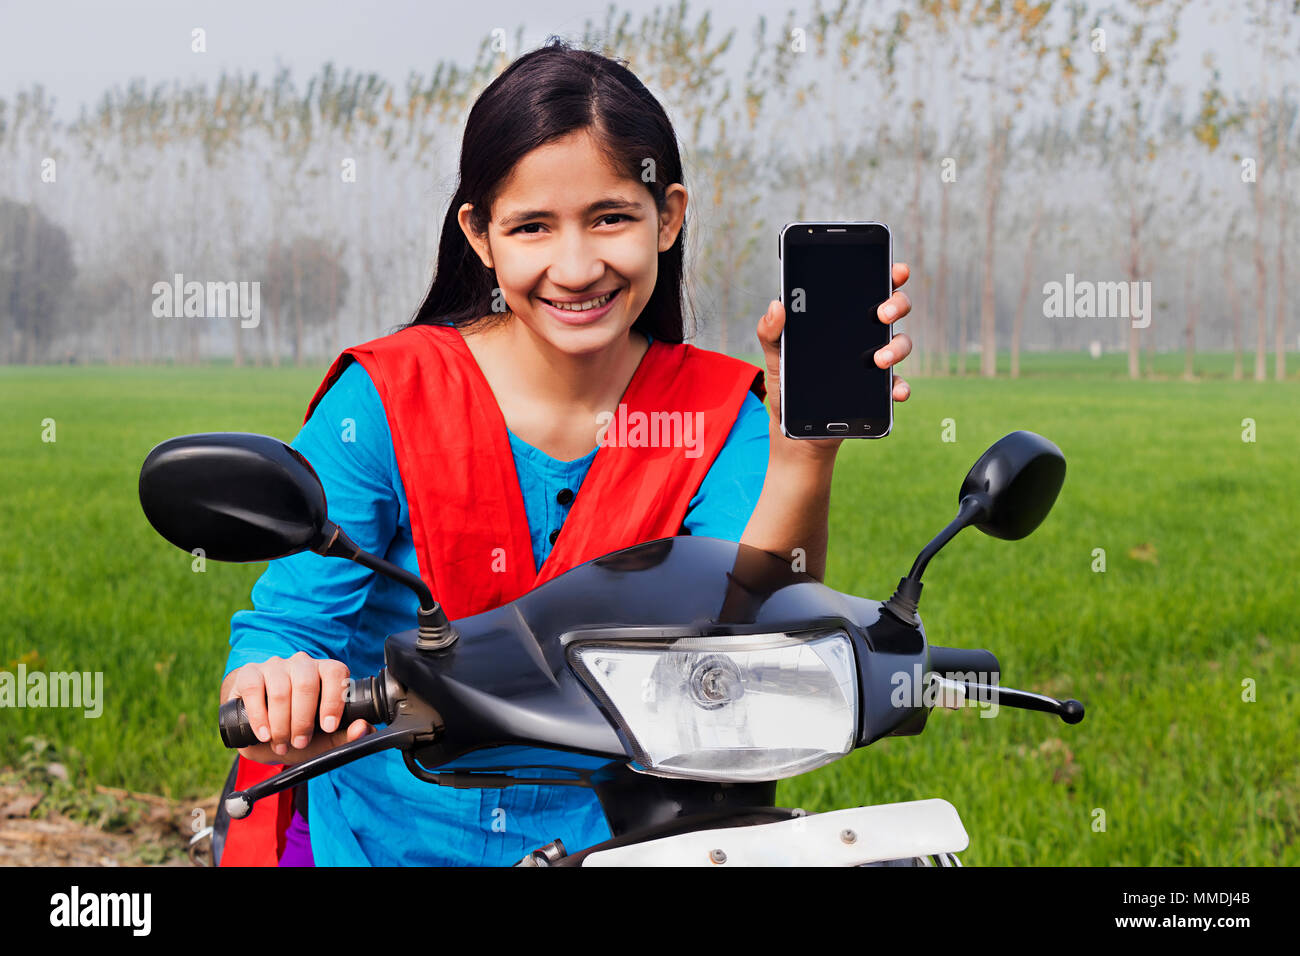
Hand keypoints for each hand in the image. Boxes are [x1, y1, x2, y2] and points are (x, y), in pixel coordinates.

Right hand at [221, 652, 373, 765]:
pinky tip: (264, 734)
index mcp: (324, 672)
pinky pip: (254, 689)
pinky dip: (260, 716)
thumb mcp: (320, 738)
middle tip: (299, 742)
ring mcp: (275, 666)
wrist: (257, 726)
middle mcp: (301, 664)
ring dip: (281, 723)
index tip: (328, 727)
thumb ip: (343, 736)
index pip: (335, 672)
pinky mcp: (249, 674)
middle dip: (303, 719)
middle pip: (307, 683)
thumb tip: (363, 729)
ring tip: (280, 743)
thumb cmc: (294, 728)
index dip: (333, 700)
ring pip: (281, 689)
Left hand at [756, 262, 913, 456]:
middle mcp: (865, 334)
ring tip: (879, 360)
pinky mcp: (879, 391)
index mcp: (843, 317)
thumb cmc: (787, 381)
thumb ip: (771, 331)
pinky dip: (900, 387)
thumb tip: (776, 305)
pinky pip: (897, 385)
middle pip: (894, 309)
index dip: (887, 273)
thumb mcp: (775, 355)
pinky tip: (896, 392)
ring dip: (896, 348)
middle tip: (883, 313)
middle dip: (897, 304)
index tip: (896, 268)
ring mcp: (876, 361)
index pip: (869, 286)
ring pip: (900, 343)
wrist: (793, 425)